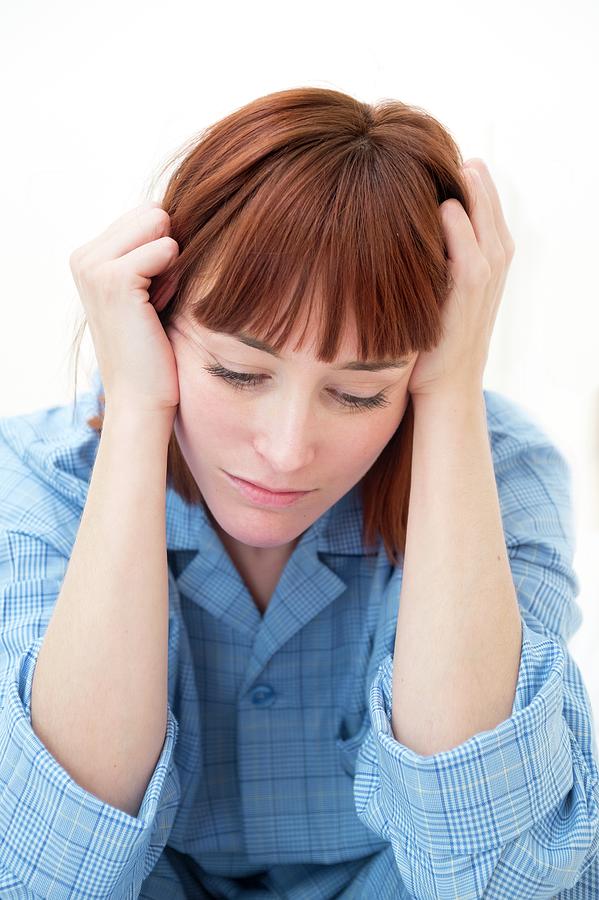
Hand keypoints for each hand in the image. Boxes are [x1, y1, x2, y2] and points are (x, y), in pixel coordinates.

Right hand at [69, 201, 180, 417]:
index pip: (146, 213)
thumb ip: (153, 249)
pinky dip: (175, 277)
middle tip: (158, 301)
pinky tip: (158, 308)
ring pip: (158, 223)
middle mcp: (84, 256)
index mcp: (89, 256)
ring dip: (173, 265)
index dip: (165, 251)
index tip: (154, 295)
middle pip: (153, 211)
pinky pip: (165, 248)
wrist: (141, 399)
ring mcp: (94, 266)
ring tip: (157, 305)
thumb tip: (174, 209)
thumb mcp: (150, 291)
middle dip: (170, 252)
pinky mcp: (113, 279)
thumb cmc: (153, 350)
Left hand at [406, 158, 514, 398]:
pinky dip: (460, 230)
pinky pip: (470, 254)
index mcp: (487, 255)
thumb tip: (395, 222)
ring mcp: (486, 278)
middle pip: (486, 201)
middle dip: (467, 174)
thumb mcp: (433, 286)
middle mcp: (494, 261)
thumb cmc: (431, 336)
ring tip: (451, 162)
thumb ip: (428, 253)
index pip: (481, 200)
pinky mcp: (470, 295)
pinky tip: (444, 206)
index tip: (430, 152)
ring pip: (484, 220)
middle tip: (437, 145)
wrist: (443, 386)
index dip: (461, 176)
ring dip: (470, 191)